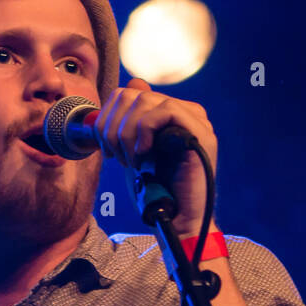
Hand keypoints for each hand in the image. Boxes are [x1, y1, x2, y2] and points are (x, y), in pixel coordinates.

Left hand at [95, 76, 217, 237]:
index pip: (130, 91)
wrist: (176, 221)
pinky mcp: (200, 133)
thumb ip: (133, 123)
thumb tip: (134, 83)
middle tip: (116, 158)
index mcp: (170, 115)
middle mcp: (186, 112)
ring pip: (146, 101)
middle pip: (134, 94)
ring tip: (132, 161)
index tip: (105, 148)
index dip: (108, 117)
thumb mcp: (135, 151)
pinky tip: (143, 156)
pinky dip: (144, 133)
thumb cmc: (155, 193)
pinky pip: (165, 110)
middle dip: (114, 128)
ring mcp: (196, 121)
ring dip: (127, 134)